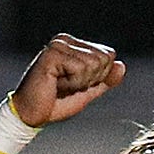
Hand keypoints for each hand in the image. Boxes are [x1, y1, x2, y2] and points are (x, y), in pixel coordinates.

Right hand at [10, 34, 124, 129]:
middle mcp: (65, 40)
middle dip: (90, 79)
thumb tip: (122, 65)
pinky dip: (72, 83)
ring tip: (60, 85)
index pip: (108, 55)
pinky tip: (56, 84)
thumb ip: (105, 79)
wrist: (32, 114)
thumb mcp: (88, 91)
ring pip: (93, 64)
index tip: (76, 84)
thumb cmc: (56, 102)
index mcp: (74, 45)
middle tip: (67, 86)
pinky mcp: (51, 54)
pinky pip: (80, 69)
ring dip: (80, 83)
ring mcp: (57, 45)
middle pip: (103, 58)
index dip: (98, 77)